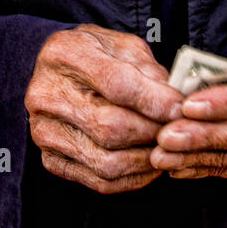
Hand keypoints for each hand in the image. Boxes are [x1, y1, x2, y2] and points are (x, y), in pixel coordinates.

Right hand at [25, 24, 183, 193]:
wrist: (58, 72)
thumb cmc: (97, 55)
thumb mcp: (123, 46)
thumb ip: (149, 71)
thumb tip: (175, 104)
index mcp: (65, 54)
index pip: (116, 84)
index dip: (154, 100)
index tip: (181, 108)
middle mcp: (47, 95)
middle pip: (111, 127)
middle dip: (153, 132)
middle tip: (179, 130)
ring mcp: (45, 131)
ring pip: (107, 161)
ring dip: (146, 160)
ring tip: (167, 148)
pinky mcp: (51, 159)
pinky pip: (99, 181)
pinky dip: (132, 178)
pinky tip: (149, 164)